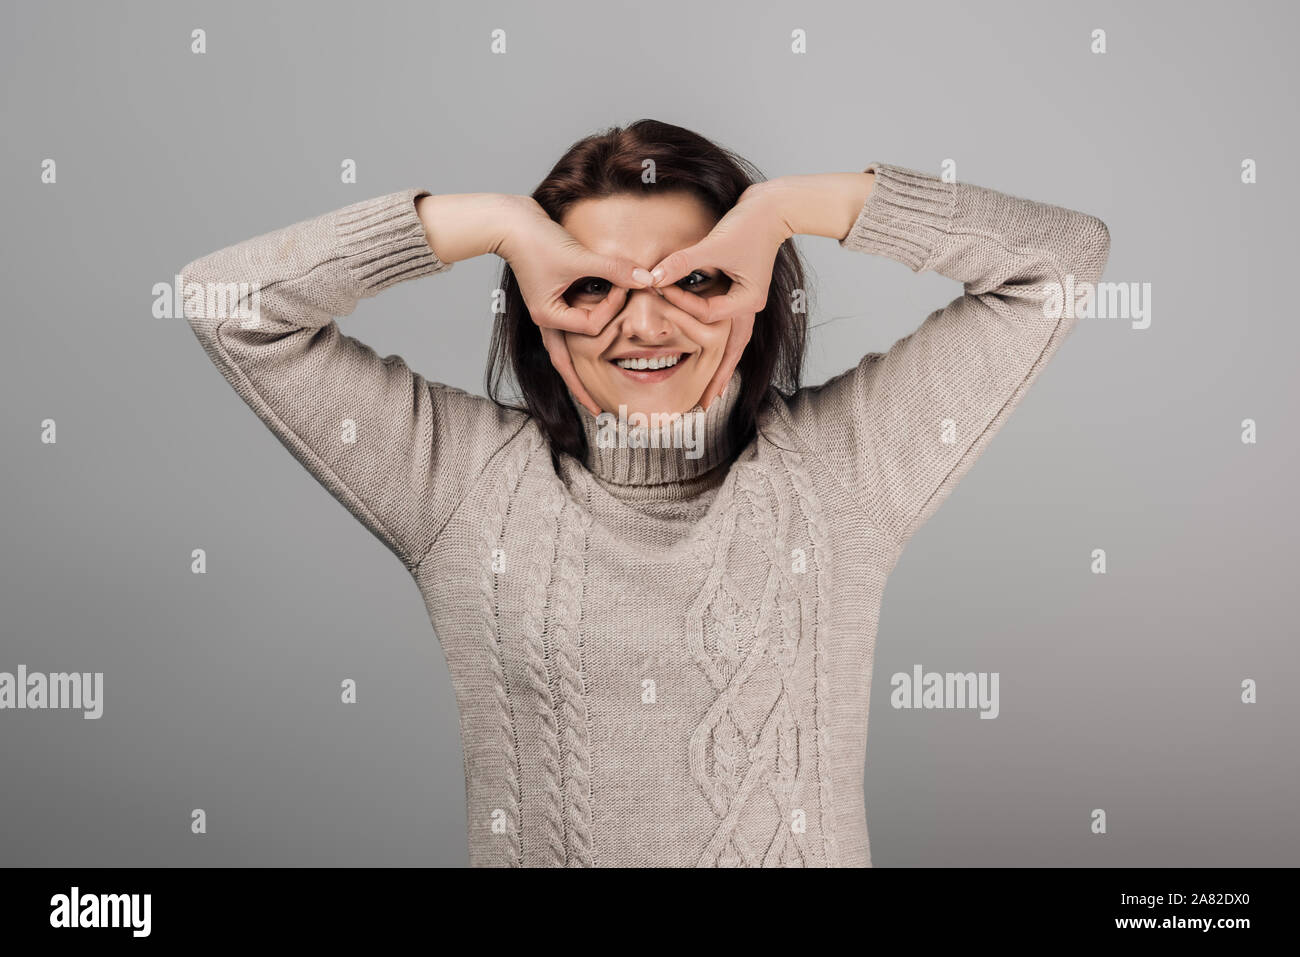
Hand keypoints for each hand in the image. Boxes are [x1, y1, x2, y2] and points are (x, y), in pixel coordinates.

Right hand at [497, 197, 652, 414]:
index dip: (611, 310)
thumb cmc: (537, 239)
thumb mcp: (578, 256)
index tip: (625, 285)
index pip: (590, 327)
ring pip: (565, 349)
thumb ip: (614, 269)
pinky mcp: (552, 298)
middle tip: (599, 411)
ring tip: (590, 393)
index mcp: (548, 316)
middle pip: (566, 363)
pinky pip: (569, 326)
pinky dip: (581, 336)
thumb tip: (647, 278)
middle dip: (581, 387)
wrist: (510, 221)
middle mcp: (547, 319)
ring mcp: (548, 311)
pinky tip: (592, 346)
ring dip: (579, 367)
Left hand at [645, 183, 791, 409]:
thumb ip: (682, 262)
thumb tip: (652, 277)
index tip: (660, 290)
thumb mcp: (714, 244)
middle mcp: (750, 306)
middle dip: (718, 377)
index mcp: (746, 300)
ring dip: (723, 366)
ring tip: (713, 391)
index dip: (682, 304)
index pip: (708, 313)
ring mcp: (748, 302)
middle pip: (732, 351)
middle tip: (704, 403)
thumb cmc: (748, 224)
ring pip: (735, 343)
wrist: (773, 208)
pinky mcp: (743, 292)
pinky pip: (731, 326)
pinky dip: (722, 342)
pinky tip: (715, 354)